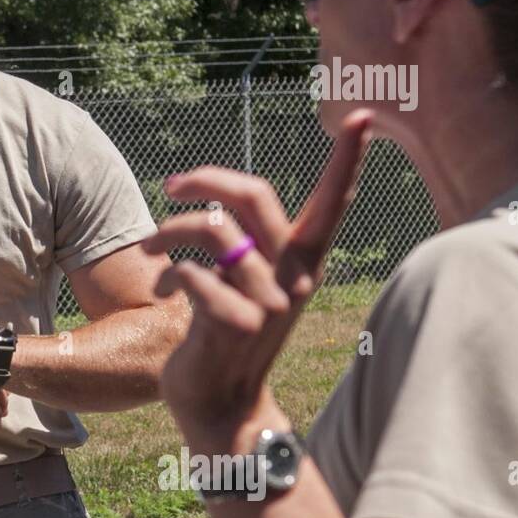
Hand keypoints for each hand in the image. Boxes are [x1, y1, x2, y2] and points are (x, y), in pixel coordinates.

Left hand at [140, 111, 372, 446]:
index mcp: (303, 261)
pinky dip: (168, 272)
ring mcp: (269, 301)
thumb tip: (213, 196)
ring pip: (212, 229)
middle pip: (254, 194)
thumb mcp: (243, 282)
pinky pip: (193, 271)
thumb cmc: (222, 333)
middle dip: (205, 179)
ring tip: (152, 247)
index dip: (347, 158)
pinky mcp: (237, 322)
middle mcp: (294, 277)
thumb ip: (241, 241)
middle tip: (172, 185)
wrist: (217, 404)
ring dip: (169, 231)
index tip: (365, 114)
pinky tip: (163, 288)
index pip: (331, 202)